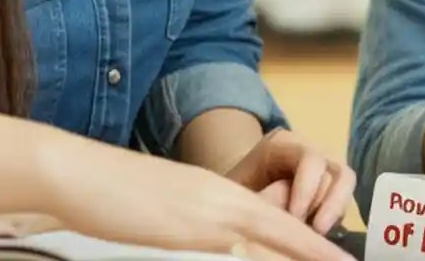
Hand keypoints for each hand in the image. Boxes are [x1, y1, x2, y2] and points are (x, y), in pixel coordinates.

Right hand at [45, 137, 353, 260]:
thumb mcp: (178, 207)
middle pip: (285, 232)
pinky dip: (263, 259)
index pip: (281, 220)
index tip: (341, 259)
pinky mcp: (188, 230)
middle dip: (318, 253)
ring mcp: (209, 216)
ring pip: (270, 240)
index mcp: (224, 195)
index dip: (313, 242)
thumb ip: (209, 223)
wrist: (83, 172)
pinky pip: (238, 253)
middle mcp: (225, 202)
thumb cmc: (122, 194)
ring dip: (298, 255)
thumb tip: (228, 244)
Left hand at [224, 129, 355, 234]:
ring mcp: (324, 164)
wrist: (237, 186)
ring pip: (346, 184)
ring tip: (315, 233)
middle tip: (311, 231)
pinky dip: (334, 216)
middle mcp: (311, 149)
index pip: (310, 159)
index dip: (308, 190)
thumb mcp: (238, 192)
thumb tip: (286, 218)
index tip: (295, 220)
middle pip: (337, 171)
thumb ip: (262, 200)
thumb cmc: (235, 187)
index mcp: (283, 144)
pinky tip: (314, 231)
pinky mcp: (331, 183)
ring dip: (334, 211)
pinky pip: (343, 198)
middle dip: (327, 204)